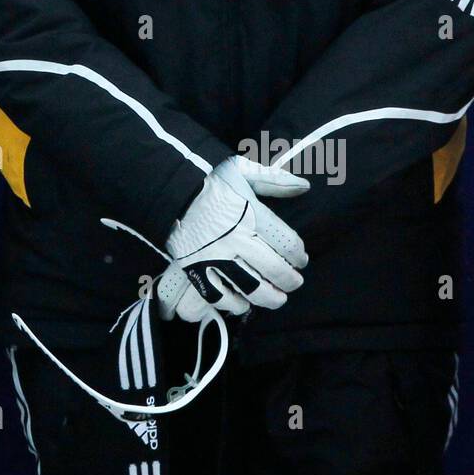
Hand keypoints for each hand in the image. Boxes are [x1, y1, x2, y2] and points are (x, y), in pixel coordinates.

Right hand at [157, 155, 308, 322]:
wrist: (168, 189)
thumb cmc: (208, 179)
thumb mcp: (242, 170)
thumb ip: (273, 179)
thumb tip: (304, 186)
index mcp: (251, 213)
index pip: (288, 244)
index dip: (299, 256)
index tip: (300, 259)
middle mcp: (237, 238)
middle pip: (275, 270)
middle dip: (290, 280)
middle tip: (293, 282)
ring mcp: (216, 257)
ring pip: (252, 289)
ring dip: (270, 298)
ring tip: (277, 298)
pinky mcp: (196, 269)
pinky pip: (220, 296)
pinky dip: (235, 304)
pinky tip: (244, 303)